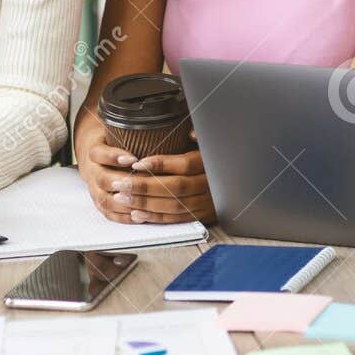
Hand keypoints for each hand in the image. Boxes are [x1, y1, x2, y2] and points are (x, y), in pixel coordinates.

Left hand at [80, 129, 215, 224]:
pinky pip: (176, 220)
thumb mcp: (210, 142)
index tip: (137, 163)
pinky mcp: (201, 216)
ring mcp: (207, 203)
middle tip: (121, 183)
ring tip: (121, 197)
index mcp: (211, 164)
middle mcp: (210, 185)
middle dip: (145, 186)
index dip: (161, 164)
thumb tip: (191, 134)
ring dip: (145, 203)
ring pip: (173, 206)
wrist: (233, 180)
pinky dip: (155, 218)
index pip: (185, 165)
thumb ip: (200, 136)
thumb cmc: (211, 157)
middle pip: (176, 187)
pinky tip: (137, 213)